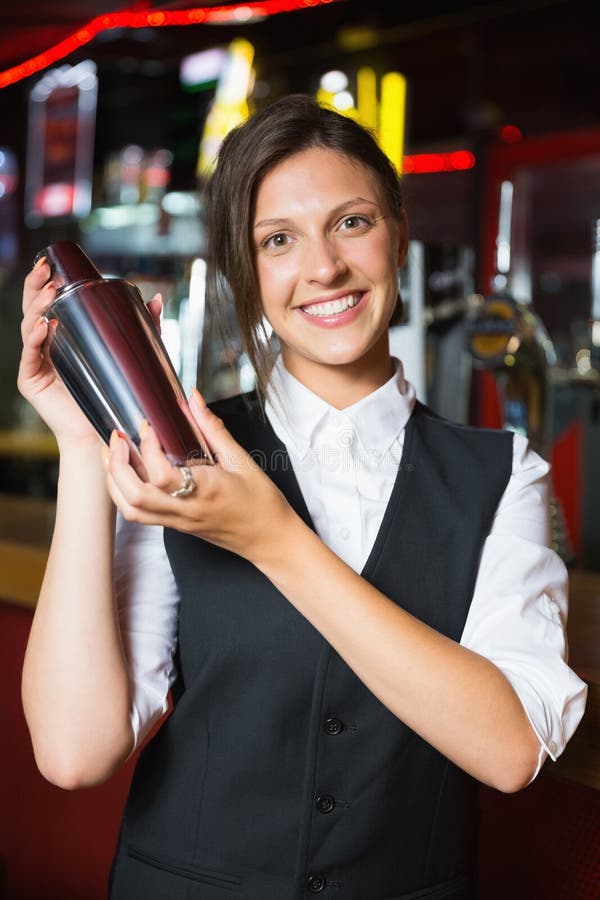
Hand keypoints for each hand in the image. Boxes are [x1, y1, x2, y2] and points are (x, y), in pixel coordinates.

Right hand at [18, 257, 162, 447]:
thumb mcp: (130, 354)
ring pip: (28, 328)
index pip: (48, 303)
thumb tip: (156, 300)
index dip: (45, 282)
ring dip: (37, 307)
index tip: (51, 264)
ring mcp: (35, 363)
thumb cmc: (114, 393)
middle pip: (32, 309)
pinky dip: (36, 339)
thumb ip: (141, 328)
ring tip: (51, 292)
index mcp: (61, 336)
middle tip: (46, 271)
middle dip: (36, 287)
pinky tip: (45, 326)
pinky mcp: (32, 382)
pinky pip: (30, 356)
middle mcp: (44, 346)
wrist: (107, 430)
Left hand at [104, 389, 294, 563]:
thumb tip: (193, 399)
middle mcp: (186, 510)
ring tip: (113, 454)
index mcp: (205, 491)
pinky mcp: (175, 526)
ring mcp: (178, 522)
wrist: (270, 539)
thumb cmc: (261, 502)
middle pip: (134, 497)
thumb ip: (213, 429)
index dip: (148, 447)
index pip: (161, 474)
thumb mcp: (241, 460)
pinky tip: (128, 472)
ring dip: (115, 481)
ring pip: (131, 510)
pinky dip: (124, 493)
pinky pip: (140, 514)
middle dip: (117, 466)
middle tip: (117, 438)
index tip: (148, 426)